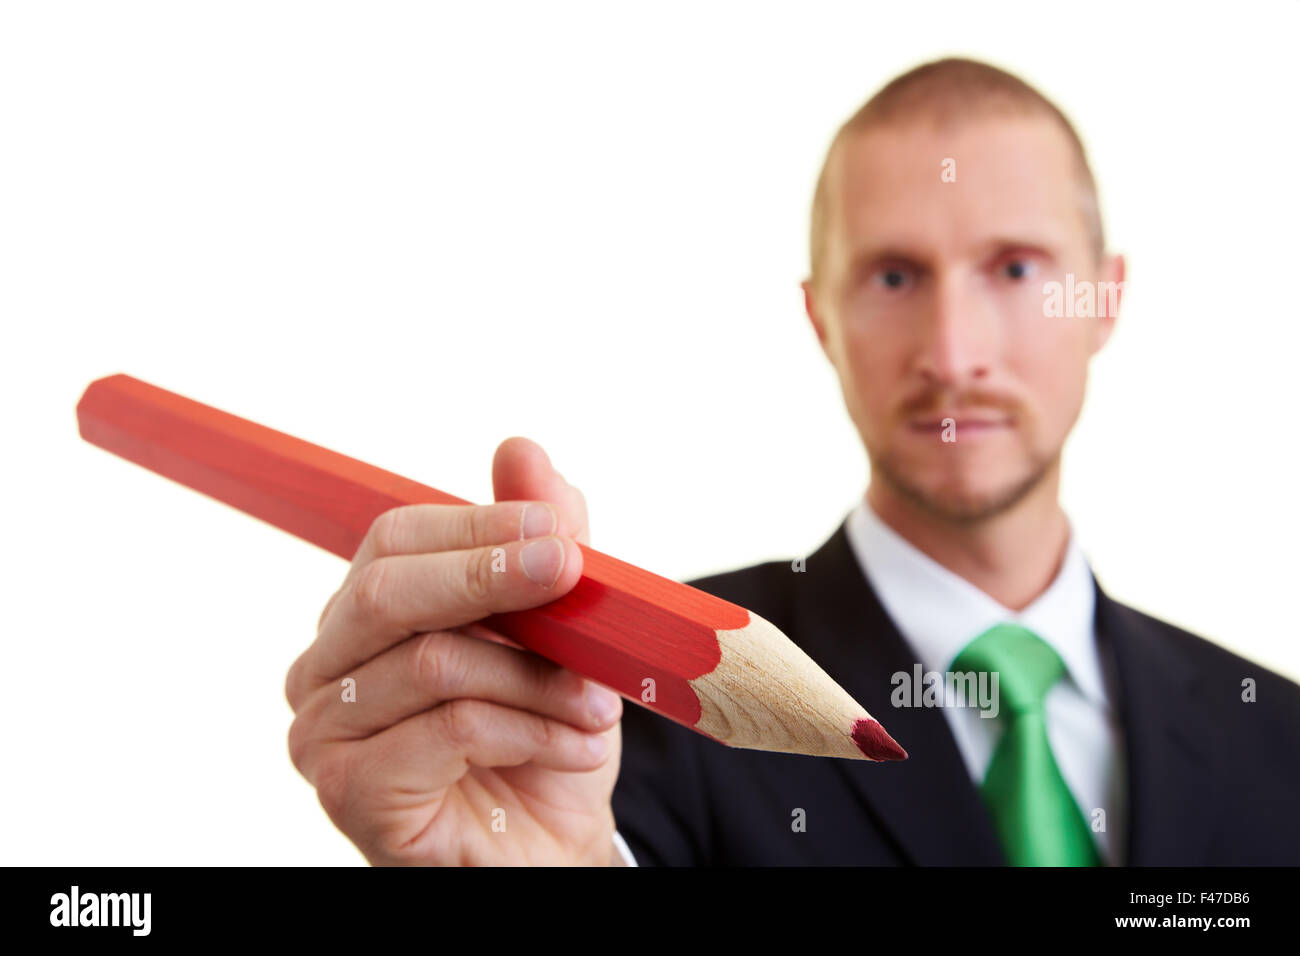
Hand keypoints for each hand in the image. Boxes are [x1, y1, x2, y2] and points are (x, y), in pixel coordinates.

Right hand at [285, 437, 623, 864]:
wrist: (548, 848)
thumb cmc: (540, 735)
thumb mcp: (554, 629)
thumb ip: (533, 541)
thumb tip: (520, 449)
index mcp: (363, 613)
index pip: (396, 539)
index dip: (479, 527)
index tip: (560, 534)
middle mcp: (326, 666)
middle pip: (390, 590)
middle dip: (493, 576)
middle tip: (572, 575)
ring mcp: (326, 732)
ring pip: (435, 663)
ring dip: (538, 677)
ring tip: (598, 702)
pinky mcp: (350, 792)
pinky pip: (448, 731)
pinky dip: (531, 731)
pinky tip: (577, 747)